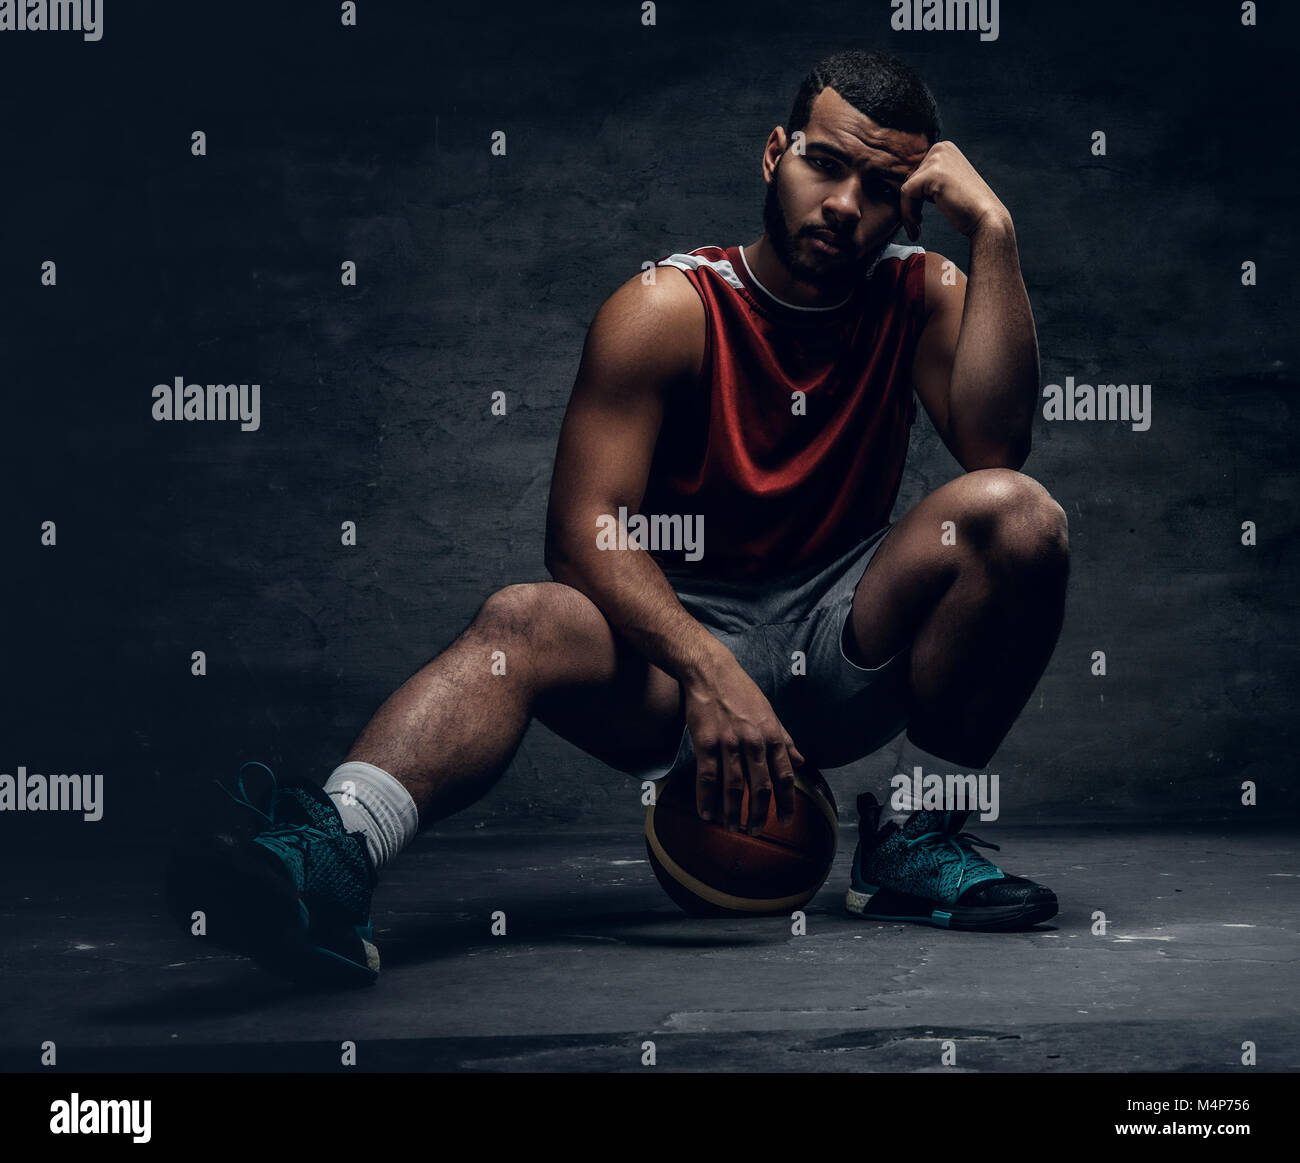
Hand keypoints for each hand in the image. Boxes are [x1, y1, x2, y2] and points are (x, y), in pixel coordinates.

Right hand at [681, 652, 804, 833]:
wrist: (710, 672)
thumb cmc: (741, 691)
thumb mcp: (770, 713)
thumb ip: (786, 740)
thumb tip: (802, 762)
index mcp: (772, 735)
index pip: (785, 776)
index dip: (787, 802)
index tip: (787, 821)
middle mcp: (753, 742)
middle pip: (759, 788)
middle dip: (759, 814)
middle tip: (756, 832)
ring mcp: (728, 744)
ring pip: (733, 788)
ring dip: (733, 813)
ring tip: (733, 829)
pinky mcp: (705, 743)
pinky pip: (707, 778)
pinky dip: (707, 799)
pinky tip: (708, 815)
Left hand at [897, 141, 1009, 240]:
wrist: (987, 218)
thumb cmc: (969, 208)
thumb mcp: (946, 185)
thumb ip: (929, 181)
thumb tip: (904, 187)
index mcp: (944, 149)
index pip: (915, 174)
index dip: (913, 198)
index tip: (917, 216)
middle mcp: (941, 148)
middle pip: (909, 180)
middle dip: (910, 204)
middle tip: (917, 224)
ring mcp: (938, 158)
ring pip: (906, 188)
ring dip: (908, 212)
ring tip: (917, 228)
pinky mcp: (933, 174)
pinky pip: (906, 194)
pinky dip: (907, 214)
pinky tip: (917, 228)